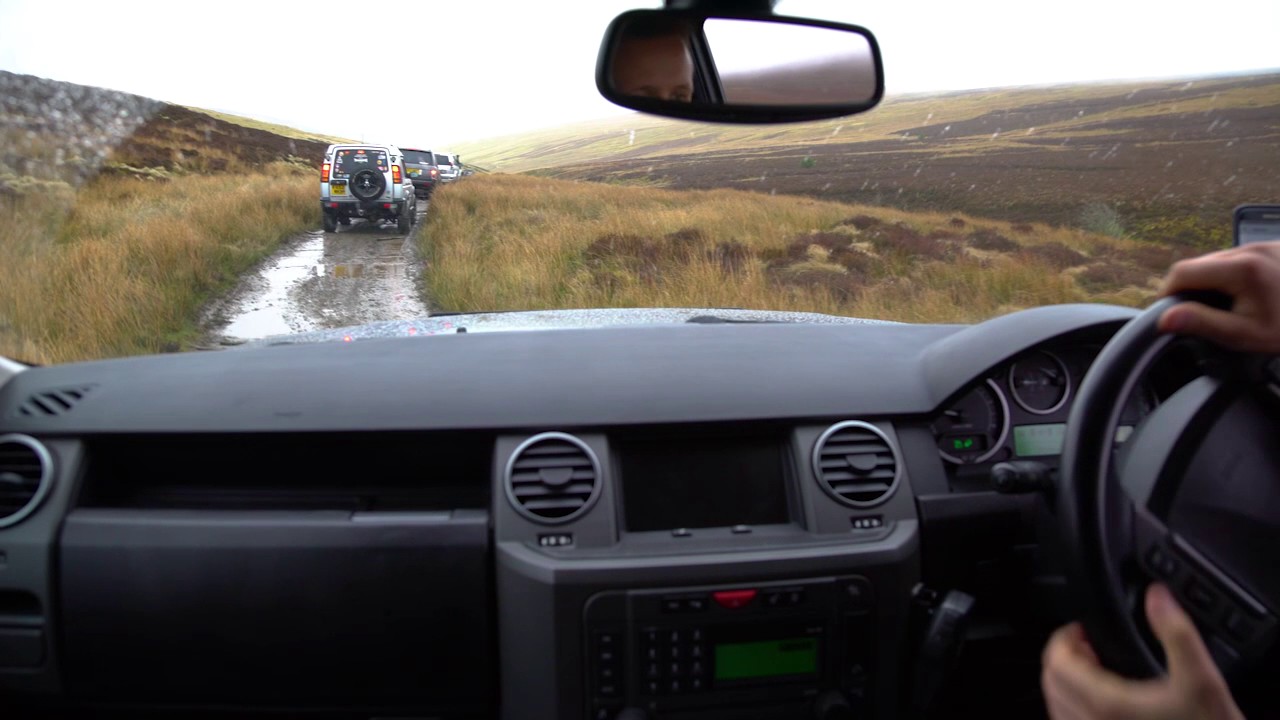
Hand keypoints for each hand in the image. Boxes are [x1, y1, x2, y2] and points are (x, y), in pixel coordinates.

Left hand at [1041, 584, 1242, 719]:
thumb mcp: (1202, 680)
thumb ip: (1177, 633)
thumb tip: (1158, 596)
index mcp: (1107, 704)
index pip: (1056, 662)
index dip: (1064, 637)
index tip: (1082, 630)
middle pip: (1051, 683)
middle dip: (1065, 658)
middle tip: (1090, 647)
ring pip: (1057, 707)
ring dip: (1067, 685)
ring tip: (1095, 673)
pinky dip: (1074, 709)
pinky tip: (1102, 703)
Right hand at [1158, 241, 1279, 352]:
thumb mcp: (1245, 334)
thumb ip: (1203, 324)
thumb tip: (1166, 318)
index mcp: (1242, 268)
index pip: (1182, 272)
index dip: (1168, 293)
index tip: (1170, 313)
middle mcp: (1252, 249)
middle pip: (1199, 264)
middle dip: (1191, 288)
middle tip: (1198, 316)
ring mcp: (1265, 245)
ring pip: (1218, 261)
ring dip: (1211, 282)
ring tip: (1226, 308)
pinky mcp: (1274, 247)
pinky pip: (1240, 258)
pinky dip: (1232, 276)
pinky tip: (1246, 296)